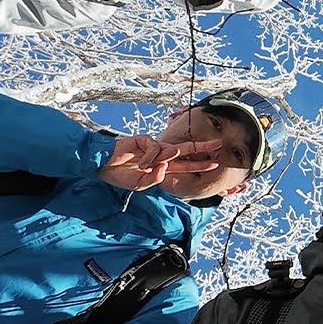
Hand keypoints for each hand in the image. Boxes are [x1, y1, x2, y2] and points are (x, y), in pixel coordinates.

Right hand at [98, 135, 222, 191]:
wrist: (102, 166)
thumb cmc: (120, 175)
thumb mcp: (140, 184)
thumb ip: (154, 179)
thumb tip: (165, 168)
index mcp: (162, 167)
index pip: (185, 165)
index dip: (200, 164)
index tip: (215, 162)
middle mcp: (161, 156)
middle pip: (187, 150)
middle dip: (203, 147)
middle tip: (220, 144)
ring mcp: (153, 147)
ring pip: (170, 150)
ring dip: (165, 159)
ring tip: (147, 166)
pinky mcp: (144, 140)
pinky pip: (154, 148)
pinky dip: (150, 158)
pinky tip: (140, 164)